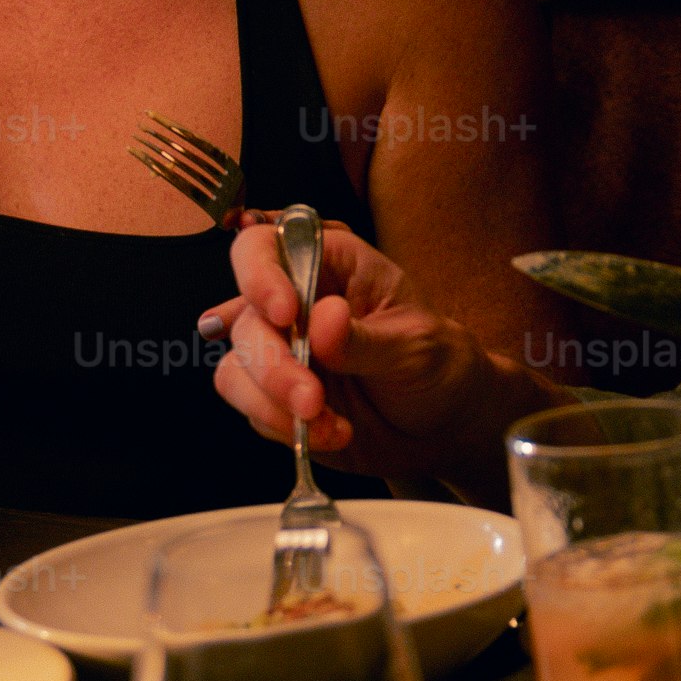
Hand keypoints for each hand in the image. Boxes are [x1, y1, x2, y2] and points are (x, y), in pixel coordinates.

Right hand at [201, 218, 536, 492]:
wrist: (442, 425)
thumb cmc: (437, 364)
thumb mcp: (416, 346)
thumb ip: (366, 338)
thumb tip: (322, 320)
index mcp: (329, 264)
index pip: (263, 246)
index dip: (260, 275)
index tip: (286, 314)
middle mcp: (294, 302)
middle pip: (246, 318)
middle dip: (273, 364)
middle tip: (312, 399)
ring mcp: (280, 350)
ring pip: (237, 367)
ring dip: (272, 402)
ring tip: (326, 422)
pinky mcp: (273, 396)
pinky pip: (251, 408)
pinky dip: (282, 426)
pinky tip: (329, 433)